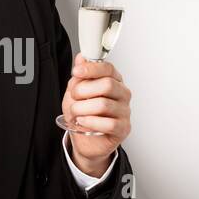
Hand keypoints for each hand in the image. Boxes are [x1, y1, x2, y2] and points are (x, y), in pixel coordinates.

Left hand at [62, 53, 131, 173]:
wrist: (86, 140)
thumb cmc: (83, 114)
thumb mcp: (75, 93)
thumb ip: (79, 77)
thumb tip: (81, 58)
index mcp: (113, 81)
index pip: (108, 68)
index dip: (91, 68)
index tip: (76, 71)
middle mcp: (122, 94)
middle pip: (107, 85)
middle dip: (84, 90)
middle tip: (74, 97)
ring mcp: (124, 111)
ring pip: (104, 105)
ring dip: (82, 109)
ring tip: (76, 112)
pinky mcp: (123, 128)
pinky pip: (108, 123)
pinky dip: (90, 122)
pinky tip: (82, 122)